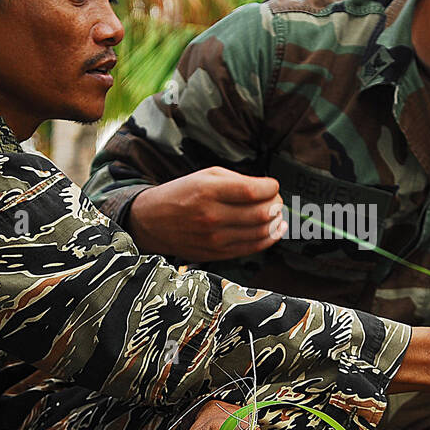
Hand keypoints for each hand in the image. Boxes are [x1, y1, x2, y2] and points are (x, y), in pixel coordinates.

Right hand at [128, 166, 285, 261]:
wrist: (152, 222)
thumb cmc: (182, 194)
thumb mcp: (205, 175)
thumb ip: (237, 180)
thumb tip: (267, 189)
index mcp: (208, 191)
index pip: (252, 191)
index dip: (271, 187)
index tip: (273, 185)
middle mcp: (211, 216)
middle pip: (260, 213)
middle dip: (276, 205)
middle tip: (276, 200)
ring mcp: (215, 238)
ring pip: (260, 232)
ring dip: (275, 222)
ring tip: (277, 214)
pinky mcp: (217, 254)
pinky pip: (252, 248)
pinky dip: (269, 239)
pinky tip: (275, 230)